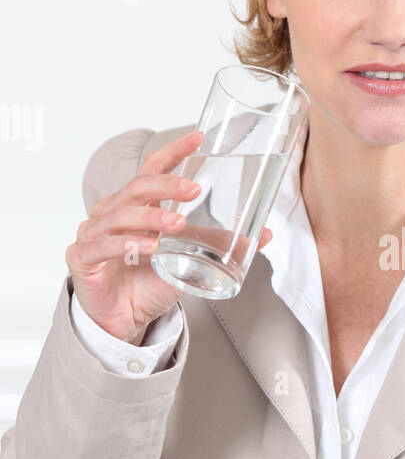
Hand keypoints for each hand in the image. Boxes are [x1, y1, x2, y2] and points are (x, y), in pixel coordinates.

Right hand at [66, 129, 273, 343]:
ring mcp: (95, 232)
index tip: (198, 138)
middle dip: (167, 185)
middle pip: (138, 187)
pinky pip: (103, 245)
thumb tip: (265, 233)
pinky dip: (127, 244)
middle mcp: (113, 212)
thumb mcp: (189, 259)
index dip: (174, 152)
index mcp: (138, 205)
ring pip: (121, 214)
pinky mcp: (83, 257)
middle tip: (194, 189)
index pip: (153, 169)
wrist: (124, 320)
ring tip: (177, 225)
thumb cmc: (149, 282)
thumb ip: (219, 243)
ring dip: (151, 217)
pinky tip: (147, 247)